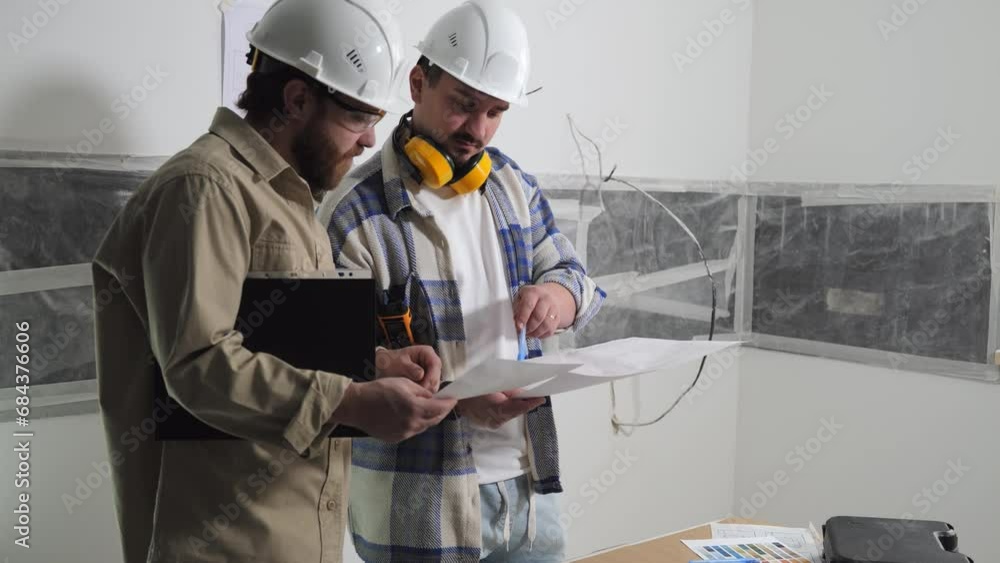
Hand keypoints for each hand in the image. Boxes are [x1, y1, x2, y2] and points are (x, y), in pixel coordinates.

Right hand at [333, 378, 456, 442]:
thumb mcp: (404, 383)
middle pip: (434, 419)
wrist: (357, 406)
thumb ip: (422, 392)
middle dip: (442, 411)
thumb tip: (432, 397)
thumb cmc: (379, 390)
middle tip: (445, 403)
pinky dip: (416, 423)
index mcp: (415, 408)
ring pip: (424, 426)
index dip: (449, 403)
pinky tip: (412, 415)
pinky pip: (412, 431)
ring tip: (429, 408)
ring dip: (429, 417)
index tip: (454, 399)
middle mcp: (412, 424)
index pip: (440, 408)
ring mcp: (404, 433)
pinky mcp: (396, 438)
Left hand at [374, 345, 441, 391]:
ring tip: (413, 394)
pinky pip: (429, 389)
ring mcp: (430, 372)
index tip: (424, 387)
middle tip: (417, 394)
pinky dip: (422, 393)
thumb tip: (421, 374)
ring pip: (434, 384)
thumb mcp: (399, 364)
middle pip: (436, 376)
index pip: (435, 365)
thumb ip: (410, 368)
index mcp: (426, 352)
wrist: (384, 367)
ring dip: (425, 391)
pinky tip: (414, 394)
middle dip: (428, 386)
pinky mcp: (427, 381)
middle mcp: (431, 361)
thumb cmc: (391, 362)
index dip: (432, 377)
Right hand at [457, 389, 544, 429]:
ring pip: (512, 414)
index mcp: (494, 408)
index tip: (541, 398)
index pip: (516, 407)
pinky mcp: (492, 425)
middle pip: (516, 411)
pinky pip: (506, 416)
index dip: (530, 403)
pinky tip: (517, 404)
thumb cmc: (472, 389)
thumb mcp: (489, 384)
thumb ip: (507, 390)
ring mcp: (494, 424)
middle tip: (539, 396)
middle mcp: (496, 419)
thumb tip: (522, 392)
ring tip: (530, 398)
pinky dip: (512, 410)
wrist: (456, 401)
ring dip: (520, 407)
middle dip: (527, 404)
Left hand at [512, 283, 575, 338]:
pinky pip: (551, 330)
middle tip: (523, 331)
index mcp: (533, 292)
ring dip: (536, 332)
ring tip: (529, 333)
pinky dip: (542, 335)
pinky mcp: (557, 318)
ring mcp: (553, 308)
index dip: (523, 317)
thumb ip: (516, 309)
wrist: (548, 295)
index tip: (519, 327)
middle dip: (529, 327)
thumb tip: (516, 323)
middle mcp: (545, 299)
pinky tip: (536, 333)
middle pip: (539, 316)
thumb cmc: (530, 298)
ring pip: (546, 325)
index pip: (529, 305)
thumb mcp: (520, 298)